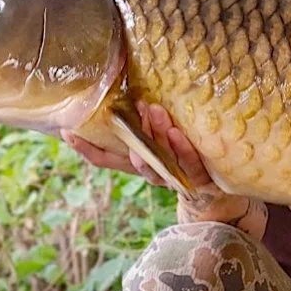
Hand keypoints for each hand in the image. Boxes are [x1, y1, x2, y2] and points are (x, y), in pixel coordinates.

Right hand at [61, 103, 266, 236]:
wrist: (223, 199)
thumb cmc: (189, 163)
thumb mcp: (165, 145)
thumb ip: (150, 127)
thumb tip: (137, 91)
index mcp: (141, 165)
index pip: (106, 159)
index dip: (85, 148)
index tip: (66, 129)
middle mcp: (154, 175)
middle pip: (133, 156)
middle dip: (126, 133)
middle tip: (122, 108)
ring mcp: (176, 179)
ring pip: (159, 158)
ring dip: (154, 133)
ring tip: (152, 110)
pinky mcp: (200, 180)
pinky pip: (189, 163)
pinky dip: (181, 147)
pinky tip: (177, 132)